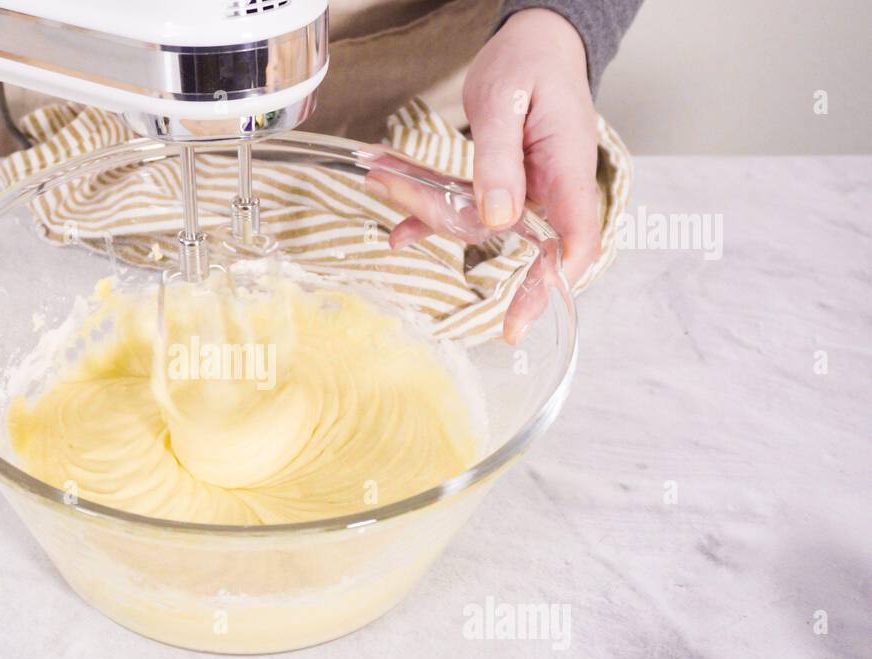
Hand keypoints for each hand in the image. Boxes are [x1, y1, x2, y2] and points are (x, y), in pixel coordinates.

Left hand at [370, 8, 600, 342]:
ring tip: (379, 176)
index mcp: (566, 172)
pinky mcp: (504, 186)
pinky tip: (396, 226)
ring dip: (424, 207)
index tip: (516, 319)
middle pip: (502, 234)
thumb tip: (498, 219)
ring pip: (473, 220)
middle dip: (440, 218)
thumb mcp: (507, 103)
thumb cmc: (531, 64)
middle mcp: (550, 190)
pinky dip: (429, 215)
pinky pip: (466, 209)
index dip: (549, 286)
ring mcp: (528, 192)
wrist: (536, 44)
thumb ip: (499, 160)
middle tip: (391, 187)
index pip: (573, 243)